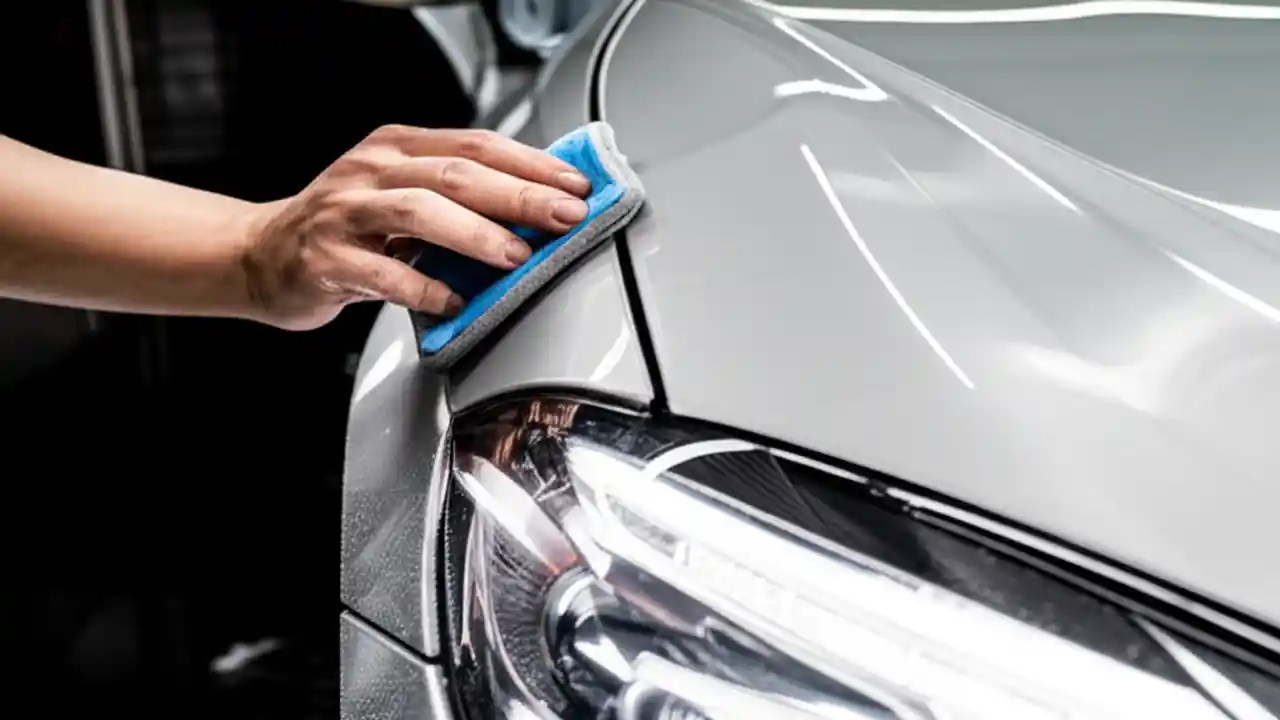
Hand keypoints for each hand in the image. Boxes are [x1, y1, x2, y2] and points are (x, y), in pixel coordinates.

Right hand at [238, 125, 590, 330]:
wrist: (261, 255)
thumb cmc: (346, 228)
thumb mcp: (399, 194)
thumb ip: (456, 196)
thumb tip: (539, 210)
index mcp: (396, 148)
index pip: (475, 145)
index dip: (530, 163)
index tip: (575, 185)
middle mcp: (370, 171)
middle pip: (456, 173)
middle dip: (518, 194)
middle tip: (564, 216)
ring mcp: (344, 212)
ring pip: (419, 212)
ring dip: (476, 234)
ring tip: (516, 255)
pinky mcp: (325, 258)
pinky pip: (383, 274)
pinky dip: (424, 287)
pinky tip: (456, 300)